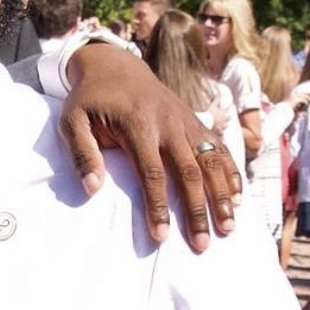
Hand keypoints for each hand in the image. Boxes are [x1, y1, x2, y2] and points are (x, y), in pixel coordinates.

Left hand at [60, 42, 237, 250]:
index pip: (152, 173)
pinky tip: (236, 196)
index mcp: (138, 125)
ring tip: (228, 227)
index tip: (160, 236)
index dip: (158, 207)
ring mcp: (186, 121)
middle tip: (202, 244)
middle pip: (190, 172)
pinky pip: (217, 148)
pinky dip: (229, 172)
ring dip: (221, 195)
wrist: (114, 65)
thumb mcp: (73, 122)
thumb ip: (82, 154)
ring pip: (211, 161)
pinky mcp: (194, 120)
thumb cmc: (89, 99)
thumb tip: (92, 189)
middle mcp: (169, 123)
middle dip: (198, 210)